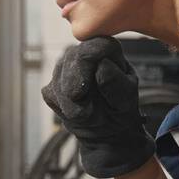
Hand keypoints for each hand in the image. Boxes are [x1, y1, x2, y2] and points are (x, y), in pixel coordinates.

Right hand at [41, 35, 156, 178]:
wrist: (107, 130)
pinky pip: (52, 95)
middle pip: (71, 60)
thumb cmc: (119, 109)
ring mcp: (64, 68)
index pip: (91, 48)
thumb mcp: (126, 98)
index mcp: (105, 49)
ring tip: (89, 113)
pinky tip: (78, 112)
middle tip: (88, 111)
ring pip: (58, 81)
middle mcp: (82, 52)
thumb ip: (115, 81)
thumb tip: (102, 65)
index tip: (81, 91)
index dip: (84, 66)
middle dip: (76, 89)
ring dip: (71, 104)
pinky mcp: (52, 85)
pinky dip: (64, 109)